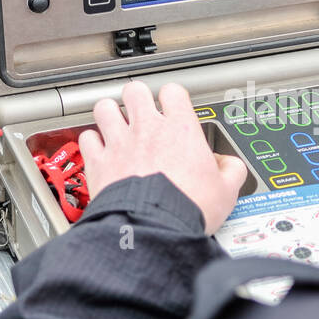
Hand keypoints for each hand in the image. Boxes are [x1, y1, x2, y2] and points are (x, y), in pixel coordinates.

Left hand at [79, 81, 246, 234]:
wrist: (155, 228)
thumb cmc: (187, 208)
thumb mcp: (225, 191)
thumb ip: (231, 171)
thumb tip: (231, 166)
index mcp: (180, 130)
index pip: (173, 92)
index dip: (172, 97)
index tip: (173, 107)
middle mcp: (147, 130)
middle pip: (135, 90)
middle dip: (137, 97)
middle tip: (140, 109)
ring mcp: (120, 143)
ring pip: (105, 108)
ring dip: (109, 113)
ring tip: (115, 122)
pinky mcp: (99, 162)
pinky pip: (88, 139)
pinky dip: (92, 142)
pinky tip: (99, 149)